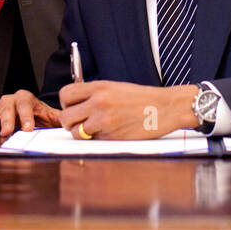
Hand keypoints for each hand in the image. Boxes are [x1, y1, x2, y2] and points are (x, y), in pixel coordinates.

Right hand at [0, 90, 61, 136]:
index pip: (26, 105)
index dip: (27, 117)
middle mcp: (10, 101)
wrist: (31, 114)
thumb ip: (58, 118)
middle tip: (7, 132)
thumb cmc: (40, 116)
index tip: (28, 129)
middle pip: (7, 108)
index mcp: (26, 98)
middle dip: (7, 120)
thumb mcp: (51, 116)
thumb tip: (70, 122)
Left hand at [58, 80, 198, 139]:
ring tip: (95, 129)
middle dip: (70, 122)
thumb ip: (93, 94)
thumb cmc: (141, 98)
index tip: (72, 107)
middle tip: (80, 122)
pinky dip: (99, 140)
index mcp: (99, 87)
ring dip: (82, 134)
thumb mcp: (114, 87)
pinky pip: (94, 142)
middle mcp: (99, 103)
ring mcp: (105, 121)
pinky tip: (111, 132)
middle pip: (66, 117)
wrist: (165, 107)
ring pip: (76, 133)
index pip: (65, 95)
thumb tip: (74, 105)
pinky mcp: (112, 137)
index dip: (65, 104)